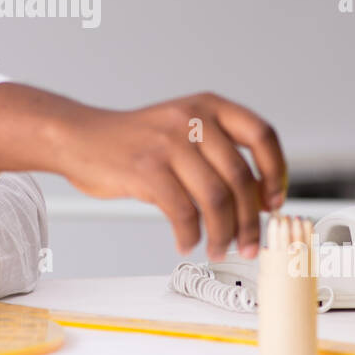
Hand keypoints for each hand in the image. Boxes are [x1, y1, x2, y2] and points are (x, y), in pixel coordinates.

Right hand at [0, 85, 285, 261]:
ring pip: (215, 199)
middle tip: (247, 242)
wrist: (79, 137)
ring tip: (218, 248)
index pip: (262, 135)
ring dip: (222, 234)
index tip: (273, 201)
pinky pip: (182, 211)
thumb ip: (217, 152)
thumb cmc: (135, 142)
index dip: (275, 172)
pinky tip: (186, 242)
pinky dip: (189, 235)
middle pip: (240, 177)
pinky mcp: (146, 168)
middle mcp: (192, 118)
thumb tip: (256, 199)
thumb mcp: (181, 129)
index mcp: (208, 105)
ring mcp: (168, 142)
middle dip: (248, 220)